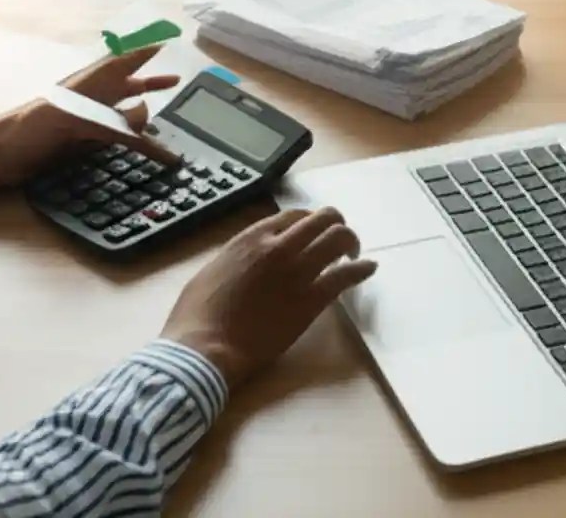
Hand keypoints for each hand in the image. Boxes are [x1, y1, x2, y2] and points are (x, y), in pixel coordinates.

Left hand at [0, 47, 180, 190]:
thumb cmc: (26, 130)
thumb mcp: (71, 120)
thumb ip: (112, 121)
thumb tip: (149, 126)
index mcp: (86, 87)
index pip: (122, 63)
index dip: (143, 52)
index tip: (165, 41)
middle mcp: (88, 101)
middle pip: (125, 87)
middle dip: (149, 82)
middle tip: (175, 80)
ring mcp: (82, 122)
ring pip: (120, 113)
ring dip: (141, 113)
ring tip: (160, 114)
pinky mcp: (76, 143)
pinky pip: (110, 138)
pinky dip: (129, 143)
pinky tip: (138, 147)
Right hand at [160, 207, 377, 388]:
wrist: (205, 349)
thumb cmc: (197, 316)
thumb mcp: (211, 272)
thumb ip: (235, 258)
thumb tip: (246, 259)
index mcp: (250, 239)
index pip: (292, 216)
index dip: (309, 222)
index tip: (313, 235)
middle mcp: (277, 247)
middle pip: (322, 219)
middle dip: (336, 225)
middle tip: (340, 242)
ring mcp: (297, 272)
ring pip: (338, 239)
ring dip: (351, 243)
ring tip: (353, 255)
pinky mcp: (311, 300)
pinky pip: (346, 275)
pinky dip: (362, 268)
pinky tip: (368, 268)